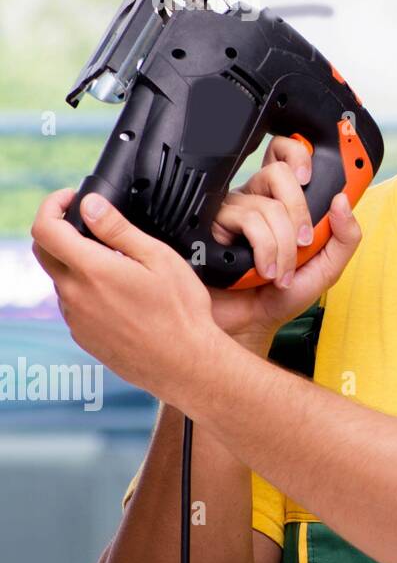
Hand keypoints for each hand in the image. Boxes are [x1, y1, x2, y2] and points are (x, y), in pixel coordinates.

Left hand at [30, 187, 223, 394]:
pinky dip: (87, 290)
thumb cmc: (179, 312)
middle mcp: (74, 295)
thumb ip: (118, 229)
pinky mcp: (82, 336)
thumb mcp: (158, 258)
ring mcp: (75, 319)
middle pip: (45, 252)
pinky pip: (74, 304)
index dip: (52, 206)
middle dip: (59, 230)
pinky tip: (121, 295)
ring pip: (62, 279)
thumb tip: (90, 205)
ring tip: (119, 265)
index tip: (70, 199)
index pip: (46, 229)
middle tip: (91, 224)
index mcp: (91, 270)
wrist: (184, 363)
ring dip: (78, 263)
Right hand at [207, 136, 362, 347]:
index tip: (310, 177)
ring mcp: (231, 211)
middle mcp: (255, 199)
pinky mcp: (212, 226)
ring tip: (280, 273)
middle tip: (303, 243)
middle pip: (277, 172)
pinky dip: (263, 250)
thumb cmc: (283, 295)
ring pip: (265, 205)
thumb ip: (345, 237)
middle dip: (299, 212)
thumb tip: (343, 201)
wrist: (251, 324)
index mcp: (281, 200)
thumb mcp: (328, 267)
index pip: (282, 153)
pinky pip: (244, 220)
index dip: (296, 153)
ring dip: (282, 246)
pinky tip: (260, 270)